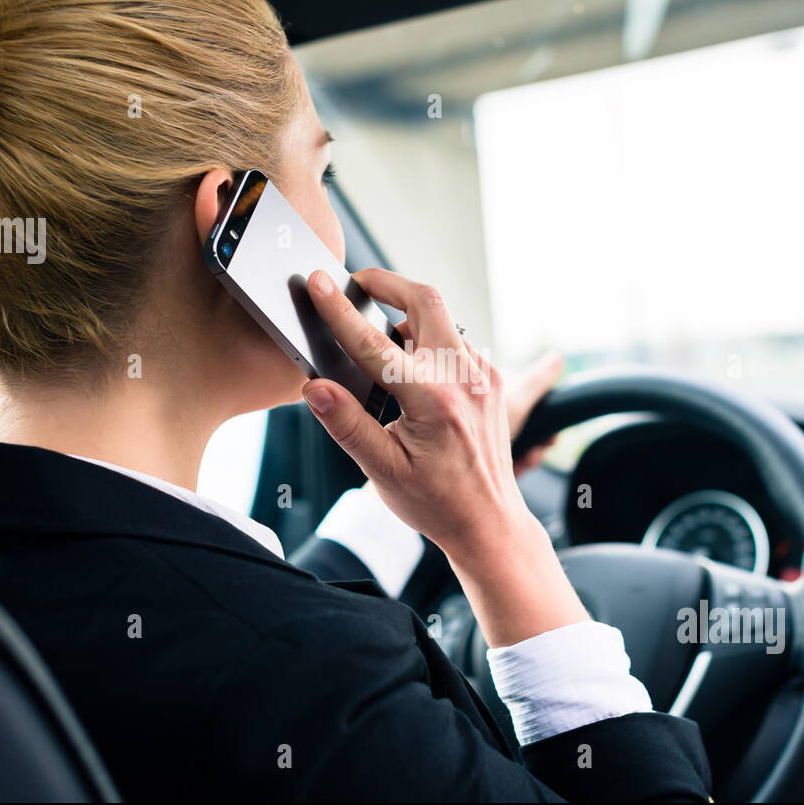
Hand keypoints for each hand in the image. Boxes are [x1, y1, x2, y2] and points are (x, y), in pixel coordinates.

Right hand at [300, 268, 587, 645]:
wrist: (489, 522)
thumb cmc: (436, 502)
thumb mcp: (383, 471)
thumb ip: (348, 425)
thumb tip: (314, 387)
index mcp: (432, 400)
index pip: (374, 344)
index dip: (339, 310)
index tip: (319, 282)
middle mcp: (463, 379)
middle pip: (425, 299)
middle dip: (387, 282)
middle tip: (355, 282)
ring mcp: (482, 375)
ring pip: (442, 318)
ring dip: (407, 312)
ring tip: (376, 331)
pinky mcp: (490, 378)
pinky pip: (455, 341)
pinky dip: (428, 338)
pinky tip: (408, 363)